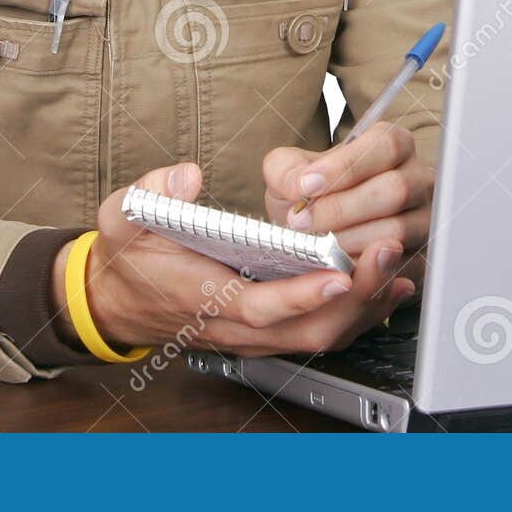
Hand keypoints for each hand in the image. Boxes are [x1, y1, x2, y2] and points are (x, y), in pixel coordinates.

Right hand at [59, 161, 415, 357]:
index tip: (337, 273)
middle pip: (304, 329)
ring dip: (362, 305)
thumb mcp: (122, 214)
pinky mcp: (265, 332)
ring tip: (395, 263)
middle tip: (387, 254)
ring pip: (317, 335)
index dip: (301, 296)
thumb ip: (152, 191)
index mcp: (200, 296)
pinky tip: (386, 285)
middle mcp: (233, 324)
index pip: (259, 306)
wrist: (117, 300)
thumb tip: (188, 177)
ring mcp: (252, 333)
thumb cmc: (128, 257)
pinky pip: (317, 330)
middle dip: (353, 297)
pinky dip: (357, 312)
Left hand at [263, 123, 433, 291]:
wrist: (320, 231)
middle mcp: (418, 179)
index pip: (386, 146)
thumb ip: (286, 169)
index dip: (346, 166)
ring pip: (396, 231)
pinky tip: (331, 266)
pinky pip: (396, 267)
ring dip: (347, 241)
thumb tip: (299, 185)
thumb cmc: (313, 194)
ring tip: (312, 245)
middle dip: (341, 209)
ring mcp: (424, 220)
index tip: (307, 185)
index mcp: (395, 145)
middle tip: (301, 222)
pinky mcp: (421, 258)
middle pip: (395, 189)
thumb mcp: (291, 172)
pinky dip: (360, 269)